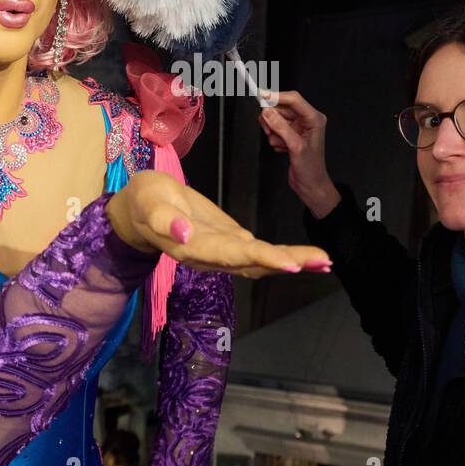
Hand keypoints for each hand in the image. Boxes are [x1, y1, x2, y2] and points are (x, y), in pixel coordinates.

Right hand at [106, 169, 330, 277]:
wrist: (140, 207)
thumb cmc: (143, 201)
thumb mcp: (147, 203)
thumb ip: (163, 220)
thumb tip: (183, 233)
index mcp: (196, 247)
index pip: (234, 254)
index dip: (263, 260)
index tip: (290, 264)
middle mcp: (214, 256)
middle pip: (257, 263)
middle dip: (291, 261)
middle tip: (323, 261)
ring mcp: (224, 251)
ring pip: (262, 261)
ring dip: (294, 261)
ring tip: (325, 261)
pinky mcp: (231, 242)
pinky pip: (261, 253)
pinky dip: (285, 256)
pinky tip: (306, 258)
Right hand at [257, 90, 340, 217]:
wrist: (310, 185)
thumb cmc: (311, 168)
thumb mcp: (296, 147)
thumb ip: (281, 127)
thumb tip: (268, 112)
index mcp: (314, 118)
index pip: (293, 99)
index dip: (276, 97)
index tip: (261, 97)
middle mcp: (306, 120)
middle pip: (281, 108)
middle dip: (272, 120)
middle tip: (269, 130)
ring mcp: (297, 128)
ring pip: (276, 119)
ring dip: (274, 132)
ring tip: (282, 145)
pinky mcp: (290, 135)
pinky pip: (275, 129)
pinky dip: (275, 139)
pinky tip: (283, 149)